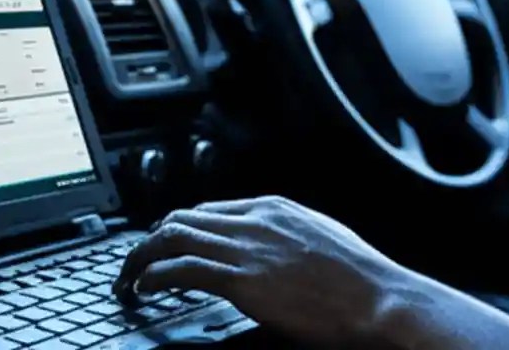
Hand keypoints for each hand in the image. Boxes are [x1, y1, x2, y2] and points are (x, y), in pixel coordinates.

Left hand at [112, 196, 407, 346]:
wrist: (379, 299)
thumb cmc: (362, 280)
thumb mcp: (324, 241)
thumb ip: (291, 239)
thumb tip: (277, 253)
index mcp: (274, 208)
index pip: (209, 208)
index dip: (181, 227)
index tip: (168, 245)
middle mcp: (254, 220)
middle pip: (183, 217)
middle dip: (153, 238)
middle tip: (138, 261)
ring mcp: (246, 248)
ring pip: (172, 237)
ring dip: (142, 257)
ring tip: (129, 276)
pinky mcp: (240, 280)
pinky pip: (180, 269)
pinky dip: (153, 276)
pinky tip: (143, 288)